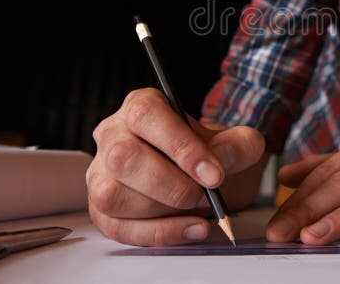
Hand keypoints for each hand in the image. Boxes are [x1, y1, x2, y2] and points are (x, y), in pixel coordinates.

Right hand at [86, 88, 264, 245]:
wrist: (202, 177)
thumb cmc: (208, 153)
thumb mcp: (232, 142)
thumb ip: (239, 145)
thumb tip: (222, 159)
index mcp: (140, 106)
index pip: (147, 115)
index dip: (180, 146)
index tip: (214, 174)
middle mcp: (113, 135)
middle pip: (123, 157)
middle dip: (169, 184)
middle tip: (205, 195)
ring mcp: (100, 174)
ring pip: (112, 195)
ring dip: (162, 210)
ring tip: (199, 209)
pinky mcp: (101, 210)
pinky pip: (118, 228)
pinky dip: (160, 234)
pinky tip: (192, 229)